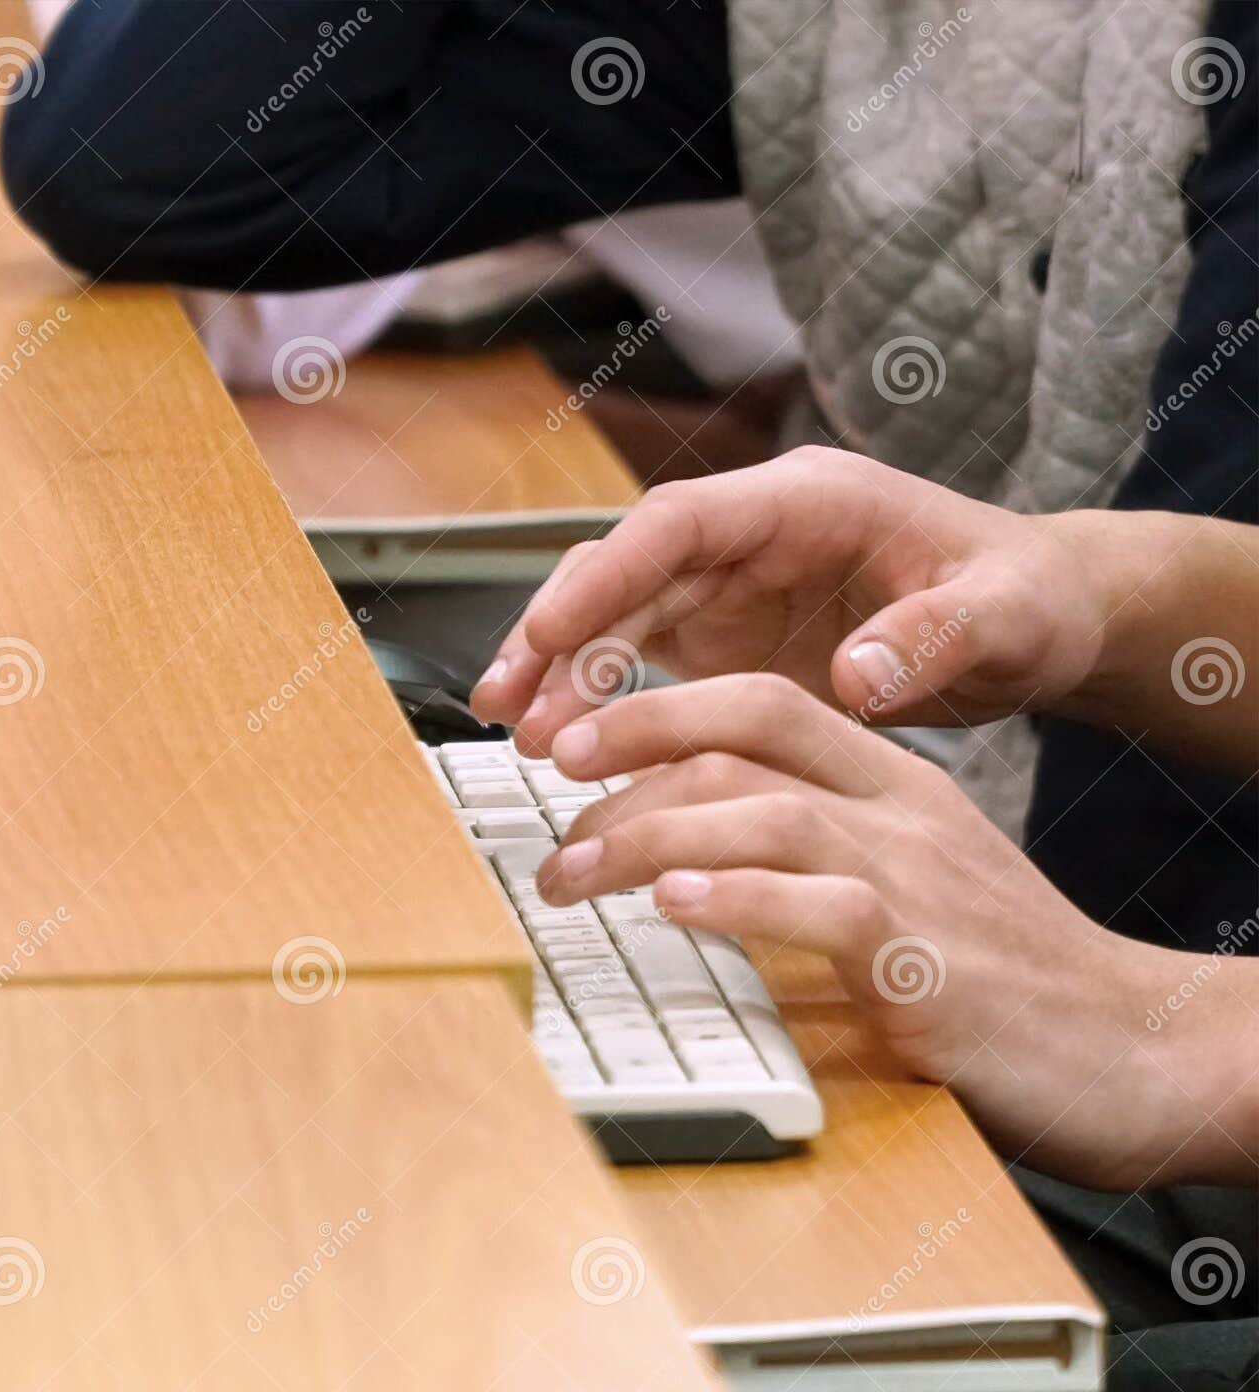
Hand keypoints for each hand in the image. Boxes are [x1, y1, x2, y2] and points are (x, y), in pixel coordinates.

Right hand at [472, 446, 1111, 757]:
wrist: (1036, 618)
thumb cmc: (1024, 600)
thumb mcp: (1003, 617)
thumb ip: (935, 638)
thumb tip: (855, 675)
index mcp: (808, 502)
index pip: (679, 524)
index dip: (606, 575)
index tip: (547, 633)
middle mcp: (755, 533)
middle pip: (627, 567)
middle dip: (557, 626)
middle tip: (504, 698)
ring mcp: (736, 583)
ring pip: (621, 613)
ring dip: (562, 666)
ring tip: (511, 728)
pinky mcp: (732, 634)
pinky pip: (644, 657)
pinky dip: (601, 695)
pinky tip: (564, 741)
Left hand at [532, 673, 1245, 1189]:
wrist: (1133, 1044)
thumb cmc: (1006, 975)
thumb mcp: (911, 887)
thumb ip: (812, 860)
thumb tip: (683, 871)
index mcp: (893, 784)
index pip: (760, 705)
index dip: (653, 711)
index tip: (572, 746)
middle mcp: (898, 811)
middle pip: (742, 738)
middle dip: (624, 761)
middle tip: (547, 812)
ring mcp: (913, 879)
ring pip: (758, 812)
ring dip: (643, 840)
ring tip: (569, 874)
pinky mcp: (923, 958)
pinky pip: (817, 905)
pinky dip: (734, 901)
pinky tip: (671, 909)